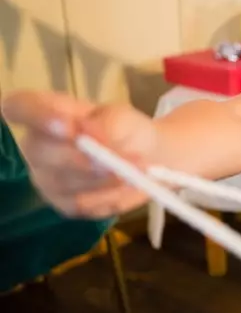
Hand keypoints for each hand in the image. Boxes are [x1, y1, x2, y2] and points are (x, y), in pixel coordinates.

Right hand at [1, 90, 156, 218]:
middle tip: (125, 158)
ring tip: (139, 169)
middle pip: (42, 153)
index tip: (72, 128)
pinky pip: (85, 204)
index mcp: (45, 112)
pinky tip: (132, 185)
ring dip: (107, 178)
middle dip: (85, 158)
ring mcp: (47, 179)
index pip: (20, 107)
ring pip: (66, 183)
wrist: (150, 158)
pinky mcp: (65, 205)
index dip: (39, 116)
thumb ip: (106, 122)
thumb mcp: (124, 117)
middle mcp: (37, 147)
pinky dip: (113, 195)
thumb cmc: (128, 130)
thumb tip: (86, 130)